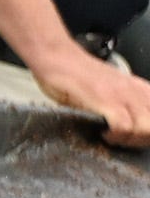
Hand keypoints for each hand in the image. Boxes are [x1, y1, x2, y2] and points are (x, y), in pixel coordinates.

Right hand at [32, 46, 149, 148]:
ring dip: (131, 140)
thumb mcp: (109, 87)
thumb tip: (130, 124)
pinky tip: (104, 134)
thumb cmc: (76, 74)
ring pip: (145, 128)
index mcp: (138, 88)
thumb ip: (124, 102)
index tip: (133, 137)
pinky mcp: (104, 99)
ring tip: (115, 138)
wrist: (56, 56)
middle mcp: (135, 90)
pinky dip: (116, 136)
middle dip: (142, 139)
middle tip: (124, 141)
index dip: (147, 132)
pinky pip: (123, 126)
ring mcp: (121, 94)